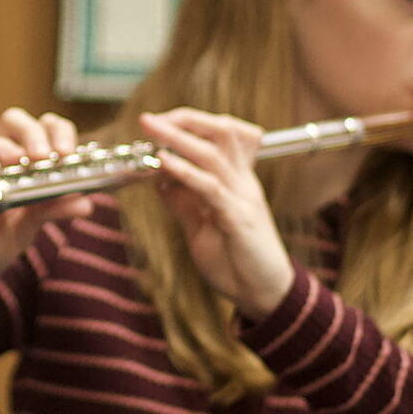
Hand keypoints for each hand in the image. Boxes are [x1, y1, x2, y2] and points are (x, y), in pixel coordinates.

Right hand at [0, 108, 94, 297]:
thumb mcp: (25, 231)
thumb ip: (51, 212)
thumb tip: (85, 203)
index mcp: (24, 166)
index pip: (45, 132)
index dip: (59, 133)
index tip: (68, 153)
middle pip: (14, 122)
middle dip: (32, 132)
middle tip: (44, 156)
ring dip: (1, 146)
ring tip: (15, 162)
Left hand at [142, 108, 294, 318]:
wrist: (264, 293)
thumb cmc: (236, 260)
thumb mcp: (202, 226)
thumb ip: (184, 202)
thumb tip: (159, 181)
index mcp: (237, 181)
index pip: (223, 135)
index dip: (191, 123)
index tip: (159, 124)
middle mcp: (243, 183)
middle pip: (222, 133)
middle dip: (184, 120)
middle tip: (148, 119)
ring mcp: (243, 199)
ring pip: (214, 155)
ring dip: (179, 139)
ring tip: (151, 129)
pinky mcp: (239, 220)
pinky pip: (211, 189)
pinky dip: (185, 172)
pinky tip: (163, 163)